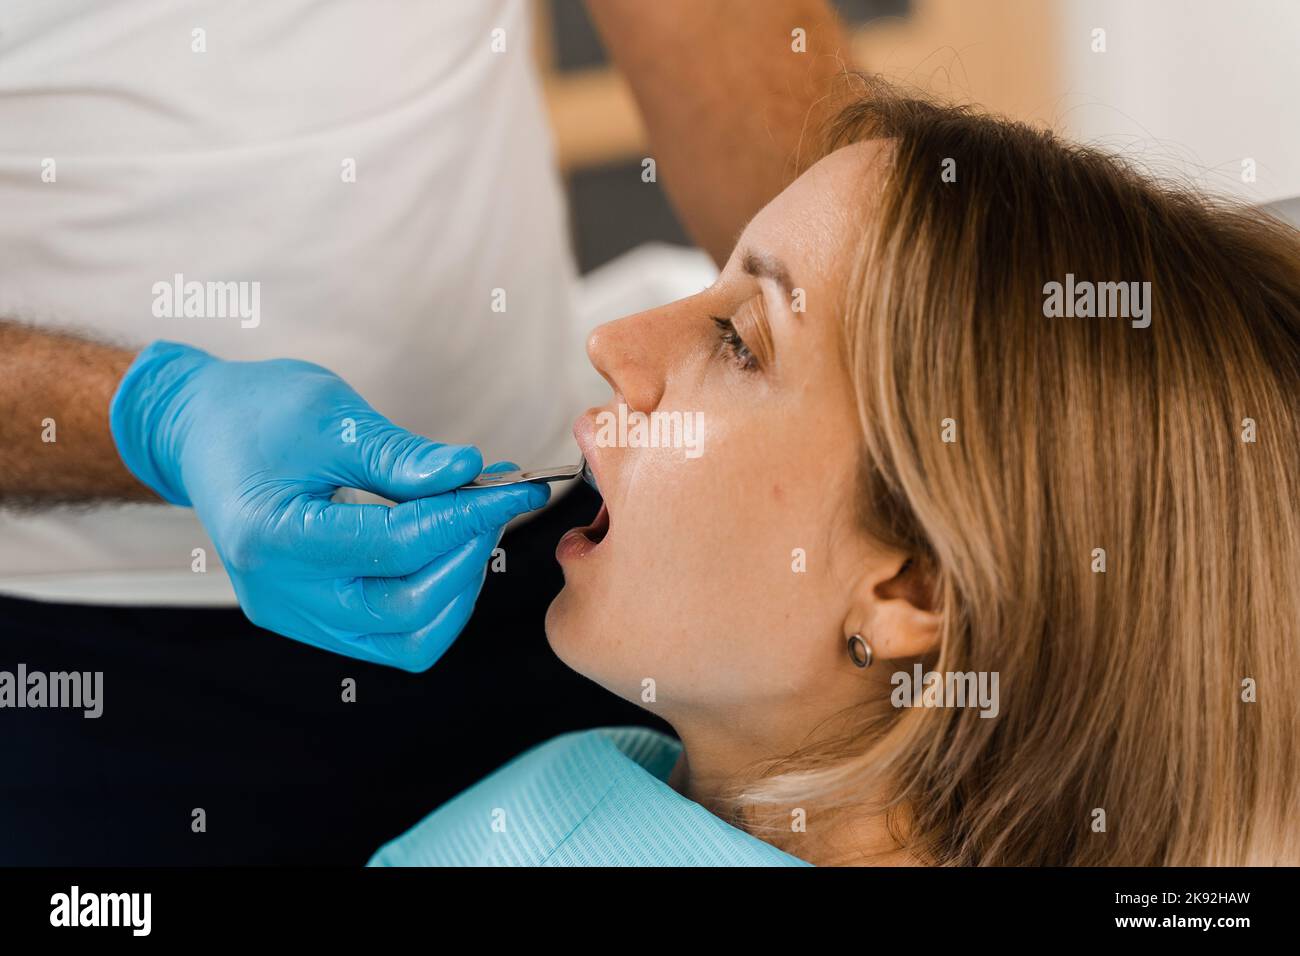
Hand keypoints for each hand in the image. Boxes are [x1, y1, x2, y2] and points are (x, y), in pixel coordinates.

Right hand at [109, 341, 548, 670]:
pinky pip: (387, 637)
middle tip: (497, 502)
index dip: (467, 514)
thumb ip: (401, 456)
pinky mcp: (307, 620)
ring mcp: (291, 615)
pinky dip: (430, 602)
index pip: (398, 545)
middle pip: (407, 608)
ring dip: (456, 589)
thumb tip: (470, 471)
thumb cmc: (261, 412)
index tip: (516, 485)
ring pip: (405, 640)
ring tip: (473, 527)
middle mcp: (279, 593)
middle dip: (467, 554)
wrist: (202, 431)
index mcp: (274, 536)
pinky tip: (446, 551)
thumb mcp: (332, 418)